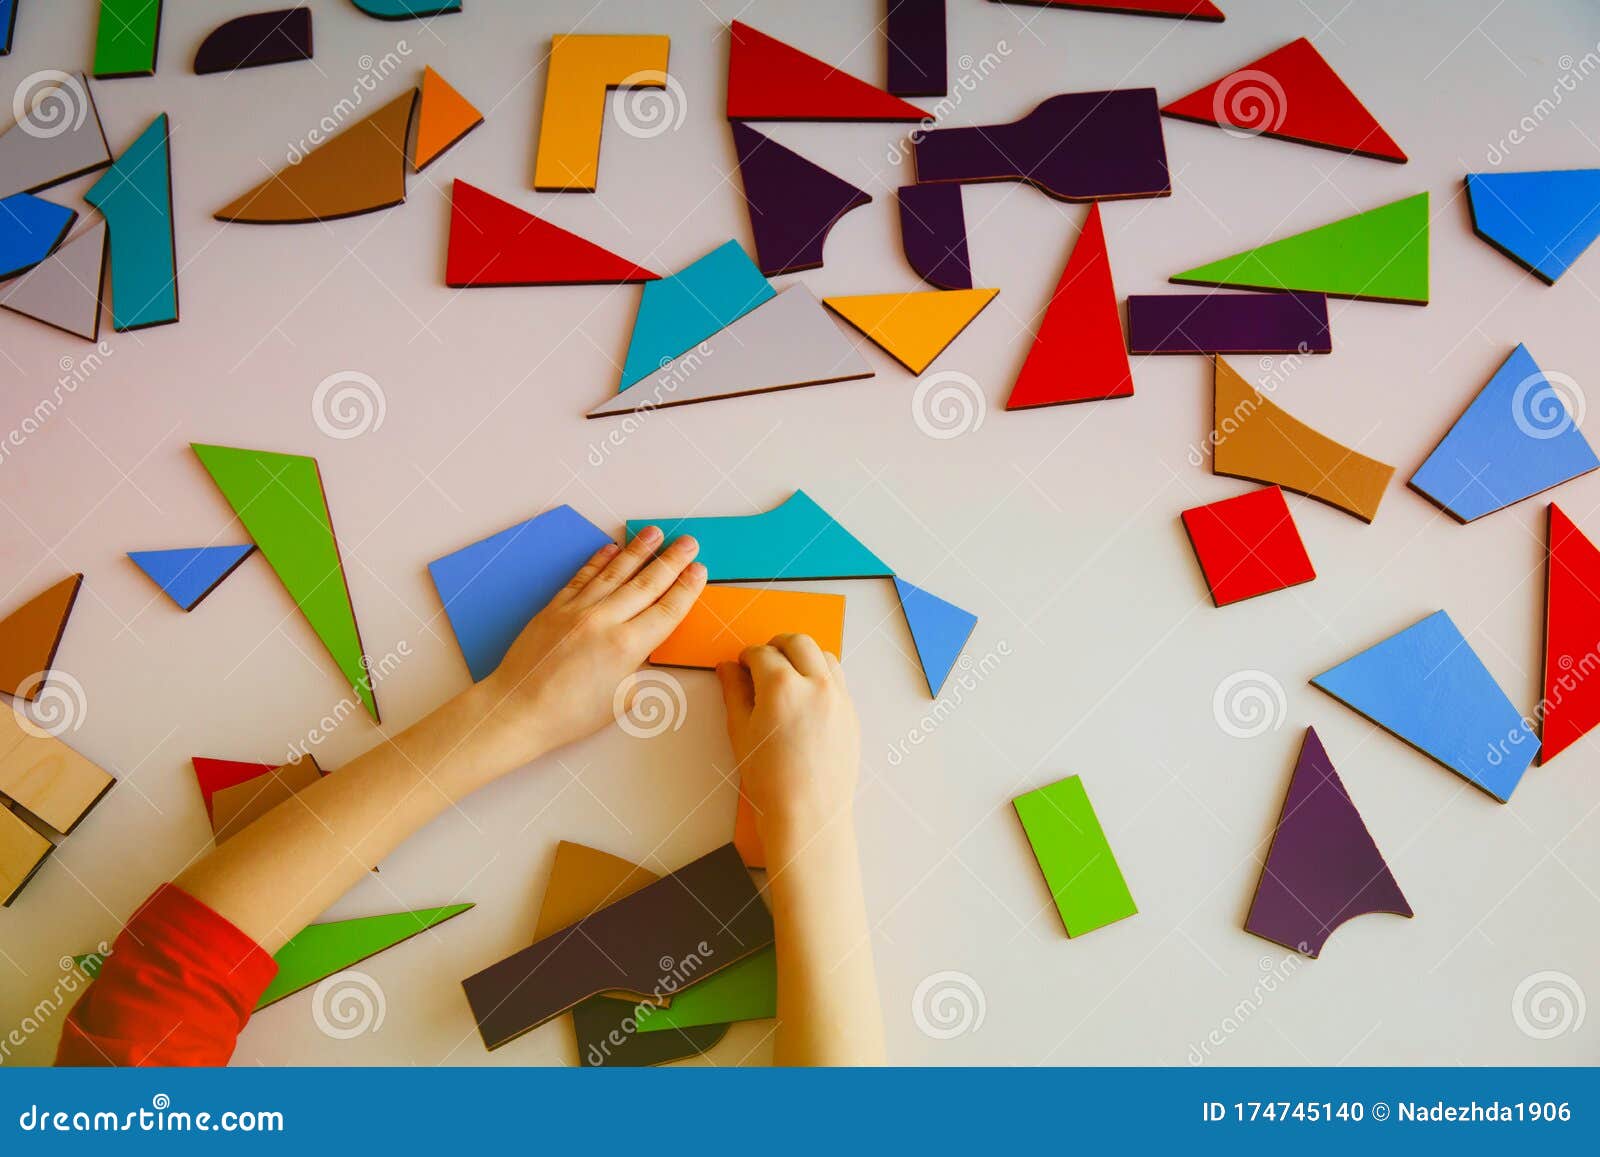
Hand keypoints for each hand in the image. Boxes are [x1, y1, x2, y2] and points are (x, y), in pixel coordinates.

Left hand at [476, 527, 704, 765]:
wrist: (518, 709)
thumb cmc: (570, 715)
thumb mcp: (620, 700)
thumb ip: (636, 670)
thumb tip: (639, 651)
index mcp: (627, 648)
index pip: (667, 610)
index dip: (686, 588)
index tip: (699, 570)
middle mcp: (605, 621)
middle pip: (647, 584)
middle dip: (671, 561)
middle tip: (689, 542)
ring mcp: (578, 610)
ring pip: (615, 572)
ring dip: (638, 551)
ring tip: (655, 533)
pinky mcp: (555, 607)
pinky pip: (583, 577)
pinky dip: (599, 560)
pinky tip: (612, 548)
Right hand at [716, 634, 859, 853]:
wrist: (808, 814)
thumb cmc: (770, 781)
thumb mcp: (741, 733)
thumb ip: (734, 693)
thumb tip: (728, 668)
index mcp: (782, 688)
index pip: (762, 654)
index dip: (747, 656)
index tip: (742, 665)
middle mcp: (816, 685)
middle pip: (798, 642)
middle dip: (777, 645)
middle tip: (763, 659)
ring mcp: (839, 698)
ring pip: (824, 655)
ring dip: (804, 656)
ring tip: (788, 674)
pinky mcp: (852, 713)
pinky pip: (838, 680)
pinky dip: (821, 676)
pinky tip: (806, 695)